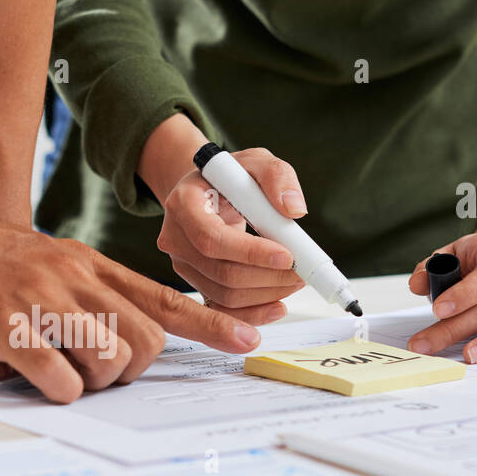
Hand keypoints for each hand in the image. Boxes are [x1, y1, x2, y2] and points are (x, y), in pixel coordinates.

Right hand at [0, 207, 261, 402]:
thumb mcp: (42, 261)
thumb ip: (81, 289)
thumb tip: (114, 331)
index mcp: (87, 264)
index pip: (163, 297)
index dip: (209, 324)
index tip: (248, 339)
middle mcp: (75, 279)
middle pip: (146, 340)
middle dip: (133, 370)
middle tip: (97, 372)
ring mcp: (42, 302)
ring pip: (110, 361)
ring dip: (94, 382)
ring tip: (60, 372)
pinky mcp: (8, 328)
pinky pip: (60, 379)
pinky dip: (59, 391)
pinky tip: (36, 378)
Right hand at [139, 116, 304, 324]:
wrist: (208, 192)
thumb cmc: (230, 178)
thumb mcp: (255, 162)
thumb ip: (276, 176)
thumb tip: (293, 208)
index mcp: (183, 204)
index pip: (211, 238)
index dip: (251, 253)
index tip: (287, 256)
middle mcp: (176, 238)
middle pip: (220, 272)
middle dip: (267, 277)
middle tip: (301, 272)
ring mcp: (183, 265)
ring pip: (225, 295)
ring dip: (266, 294)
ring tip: (294, 282)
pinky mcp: (195, 282)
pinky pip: (223, 309)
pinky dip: (253, 313)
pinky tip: (277, 305)